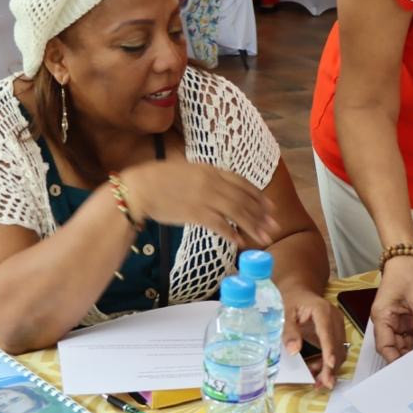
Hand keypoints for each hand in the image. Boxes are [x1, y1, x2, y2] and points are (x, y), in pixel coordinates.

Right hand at [121, 160, 278, 246]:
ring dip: (253, 226)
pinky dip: (233, 234)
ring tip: (264, 239)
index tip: (270, 206)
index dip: (258, 195)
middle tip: (274, 226)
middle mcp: (212, 182)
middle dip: (262, 214)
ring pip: (237, 212)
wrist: (139, 188)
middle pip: (244, 199)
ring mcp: (205, 198)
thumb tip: (221, 189)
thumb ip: (206, 178)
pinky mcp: (195, 213)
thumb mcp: (188, 171)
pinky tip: (241, 242)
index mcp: (211, 169)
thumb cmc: (158, 180)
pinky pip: (220, 225)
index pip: (242, 182)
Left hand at [280, 288, 346, 388]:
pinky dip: (328, 363)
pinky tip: (318, 373)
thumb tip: (294, 351)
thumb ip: (289, 331)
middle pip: (337, 345)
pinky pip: (335, 351)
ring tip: (318, 382)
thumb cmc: (291, 300)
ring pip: (339, 351)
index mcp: (322, 310)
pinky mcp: (336, 334)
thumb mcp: (285, 313)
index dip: (329, 349)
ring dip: (330, 368)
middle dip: (331, 366)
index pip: (327, 332)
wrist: (299, 293)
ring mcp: (337, 326)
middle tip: (322, 383)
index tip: (330, 364)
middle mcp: (334, 318)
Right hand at [370, 255, 412, 361]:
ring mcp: (395, 319)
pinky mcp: (404, 316)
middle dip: (408, 356)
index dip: (395, 359)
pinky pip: (411, 333)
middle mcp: (385, 321)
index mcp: (381, 317)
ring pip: (403, 341)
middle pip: (394, 346)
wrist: (408, 256)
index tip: (410, 370)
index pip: (384, 346)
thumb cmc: (408, 274)